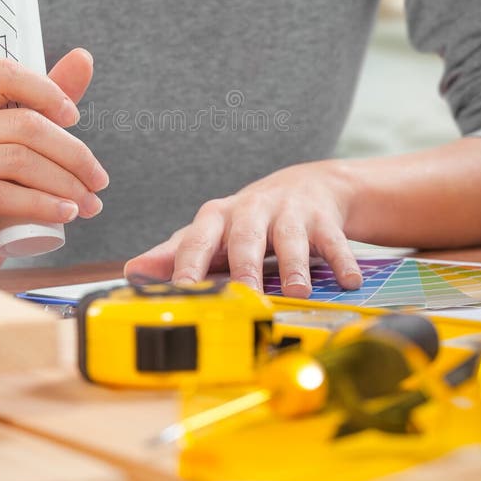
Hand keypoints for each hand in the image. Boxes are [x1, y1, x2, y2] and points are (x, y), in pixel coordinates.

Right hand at [0, 48, 107, 279]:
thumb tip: (83, 57)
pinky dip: (41, 205)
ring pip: (14, 161)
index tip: (75, 118)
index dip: (46, 91)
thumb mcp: (21, 147)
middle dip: (72, 154)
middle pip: (20, 125)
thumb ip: (47, 102)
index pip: (2, 75)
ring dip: (64, 184)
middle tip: (99, 181)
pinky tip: (65, 214)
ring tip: (89, 203)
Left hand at [125, 161, 362, 296]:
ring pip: (289, 238)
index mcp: (218, 217)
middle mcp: (251, 210)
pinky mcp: (322, 218)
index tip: (181, 293)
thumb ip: (176, 253)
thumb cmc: (249, 220)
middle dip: (244, 266)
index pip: (197, 241)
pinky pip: (333, 240)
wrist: (306, 186)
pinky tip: (349, 282)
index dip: (188, 266)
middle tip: (244, 295)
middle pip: (244, 238)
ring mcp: (288, 212)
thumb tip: (132, 272)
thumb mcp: (213, 233)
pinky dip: (341, 260)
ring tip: (299, 292)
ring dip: (294, 265)